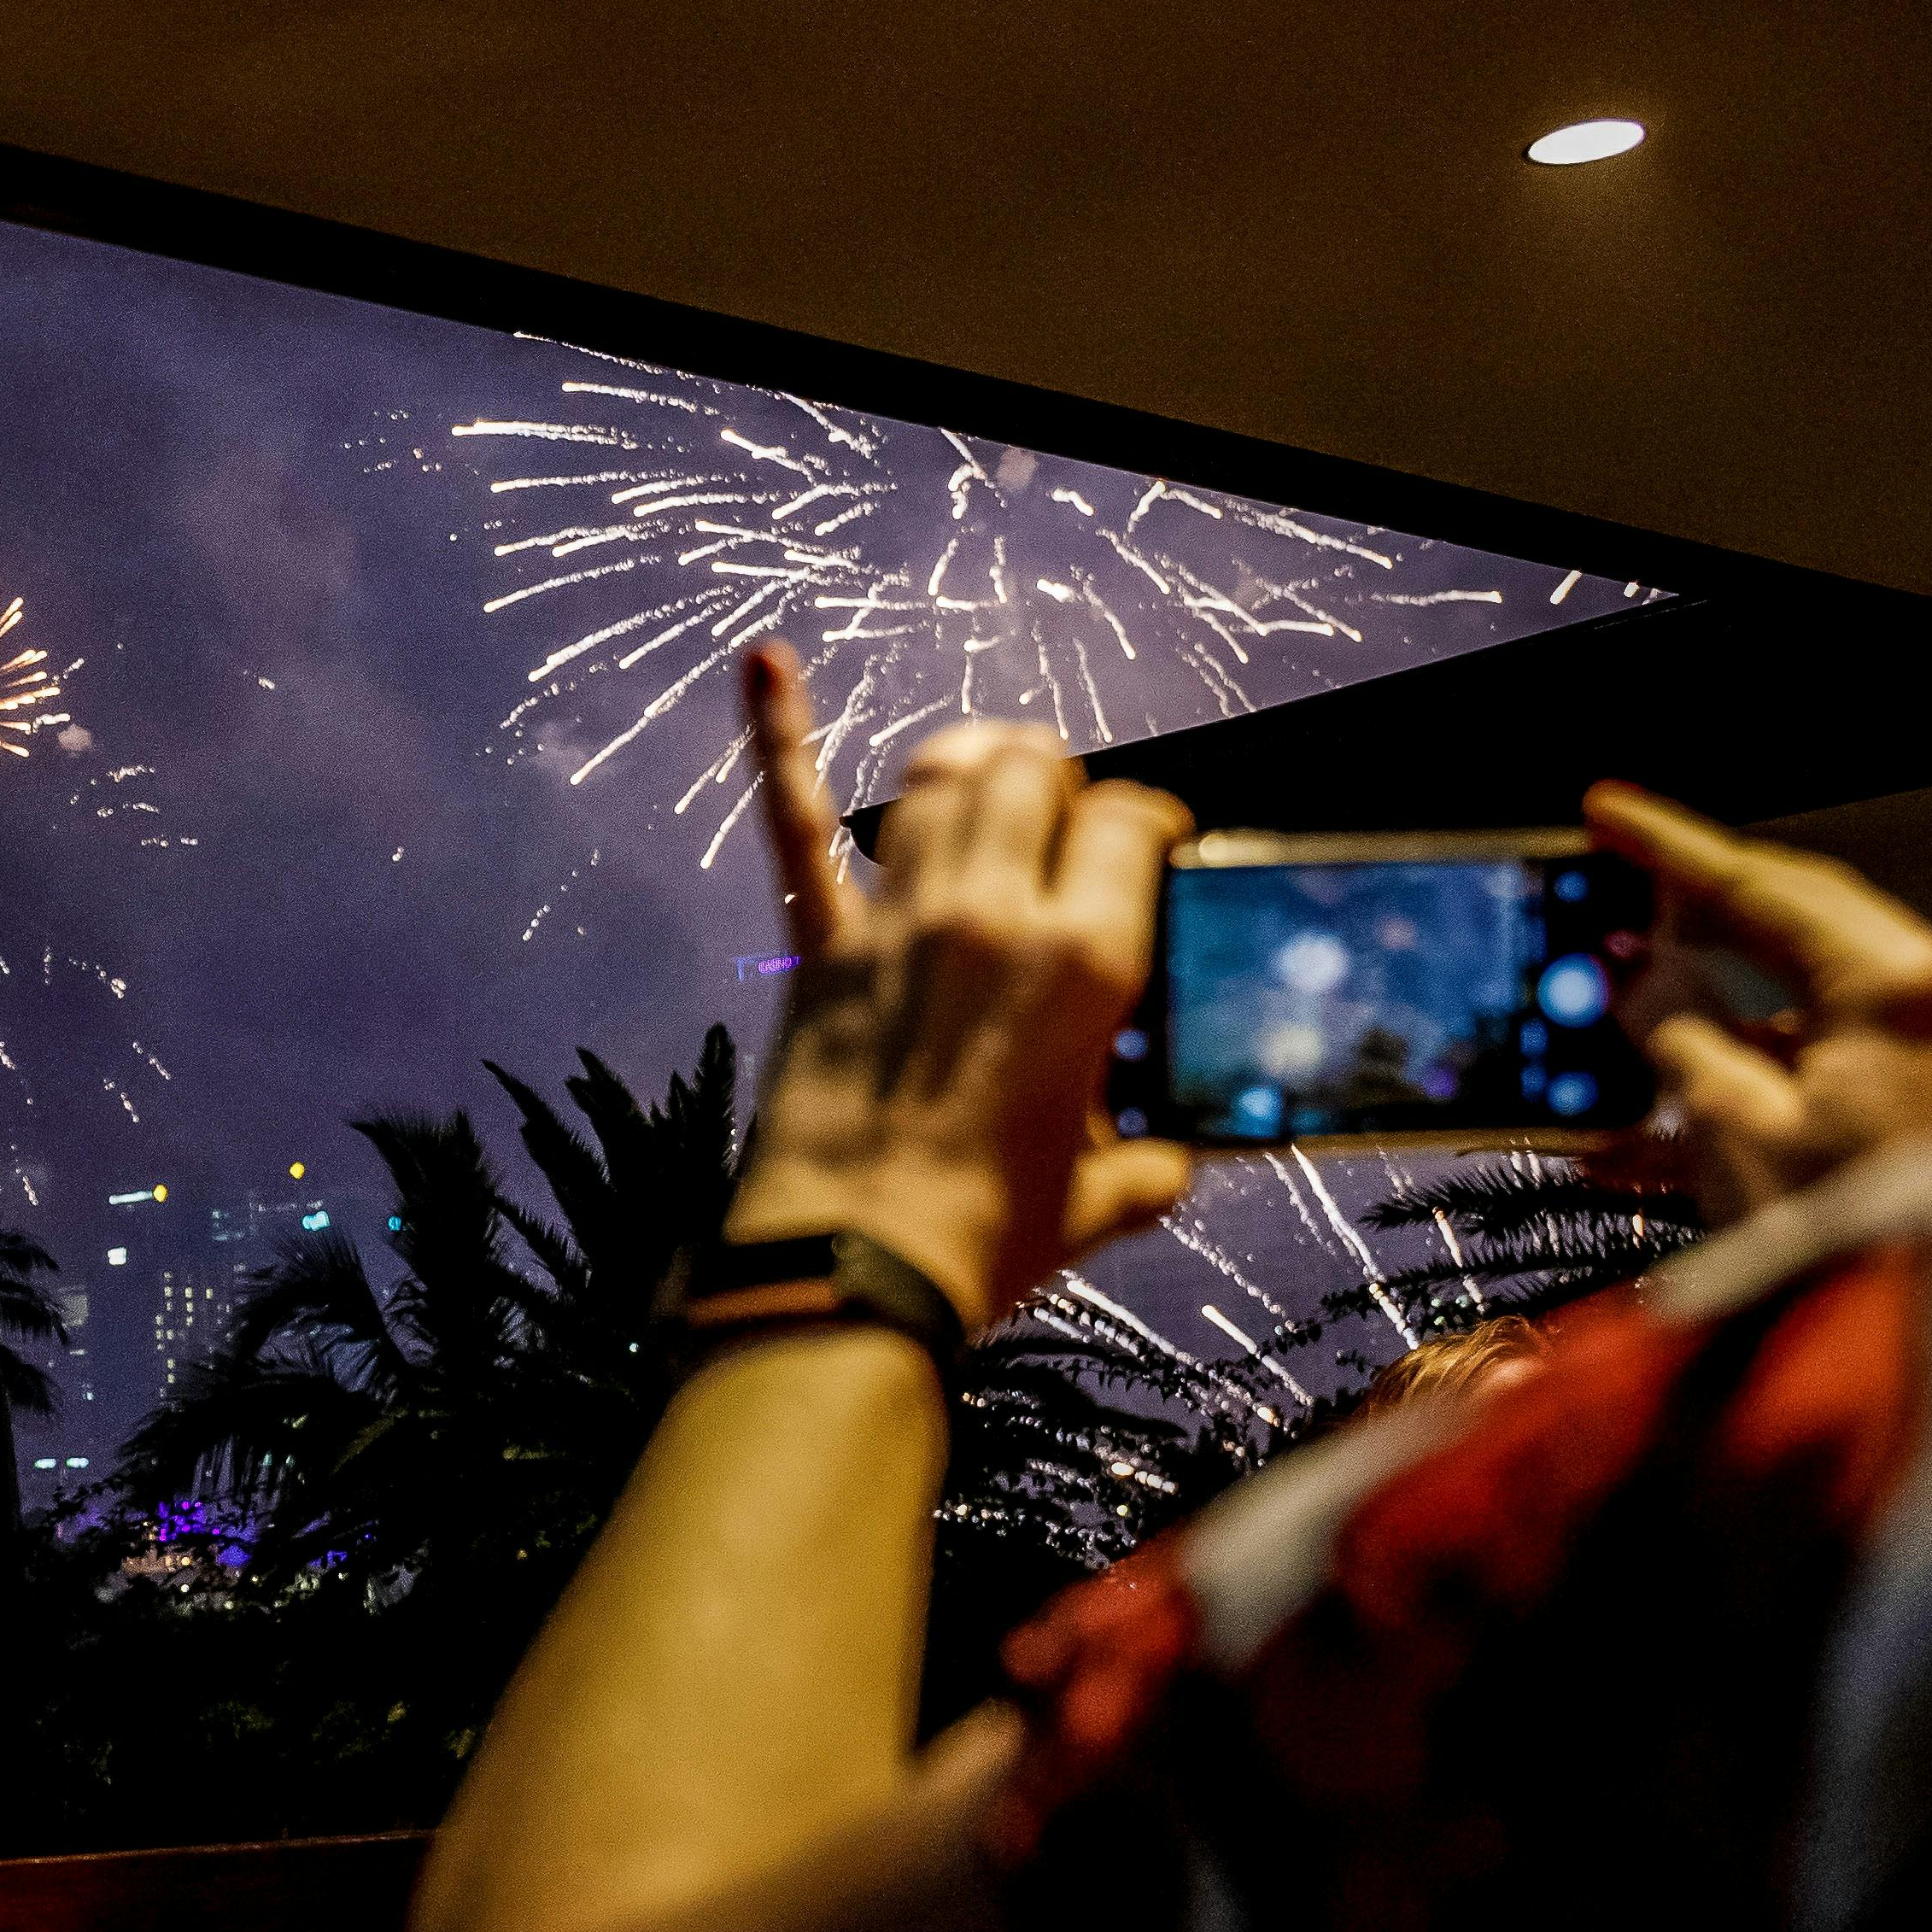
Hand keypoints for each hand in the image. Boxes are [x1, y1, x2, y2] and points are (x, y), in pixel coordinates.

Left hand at [720, 647, 1193, 1328]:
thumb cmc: (988, 1237)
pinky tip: (763, 659)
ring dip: (969, 766)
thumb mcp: (1104, 1196)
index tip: (1146, 843)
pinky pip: (795, 821)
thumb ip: (1148, 1159)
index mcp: (1089, 961)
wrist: (856, 1272)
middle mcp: (996, 915)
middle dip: (1056, 779)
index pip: (1130, 821)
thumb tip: (1168, 1157)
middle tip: (1060, 817)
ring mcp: (899, 922)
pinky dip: (778, 733)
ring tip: (985, 779)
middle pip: (1033, 773)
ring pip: (939, 780)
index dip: (1143, 820)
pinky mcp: (818, 949)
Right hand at [1583, 782, 1931, 1224]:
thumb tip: (1634, 970)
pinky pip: (1842, 1055)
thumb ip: (1675, 1029)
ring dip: (1724, 1000)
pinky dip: (1764, 1063)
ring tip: (1629, 1013)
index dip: (1672, 848)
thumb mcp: (1730, 1128)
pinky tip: (1680, 1096)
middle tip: (1620, 886)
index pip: (1765, 887)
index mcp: (1900, 989)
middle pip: (1804, 922)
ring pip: (1820, 991)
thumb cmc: (1844, 1243)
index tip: (1605, 813)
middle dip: (1704, 908)